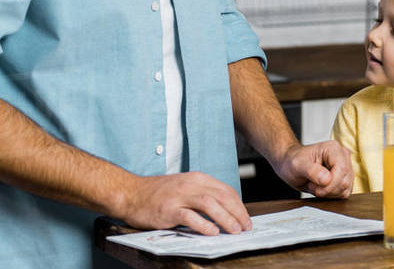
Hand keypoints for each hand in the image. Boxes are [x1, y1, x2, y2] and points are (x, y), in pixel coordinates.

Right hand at [116, 172, 250, 235]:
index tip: (245, 218)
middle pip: (222, 197)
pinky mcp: (168, 209)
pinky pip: (190, 217)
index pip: (226, 190)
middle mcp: (191, 184)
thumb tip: (223, 211)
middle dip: (237, 213)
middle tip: (245, 227)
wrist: (130, 193)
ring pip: (210, 205)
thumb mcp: (184, 187)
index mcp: (198, 178)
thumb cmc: (157, 193)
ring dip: (225, 218)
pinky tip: (212, 232)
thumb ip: (202, 195)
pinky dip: (204, 225)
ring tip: (234, 230)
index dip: (239, 205)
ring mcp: (180, 196)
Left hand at [272, 141, 352, 197]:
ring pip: (345, 189)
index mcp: (333, 149)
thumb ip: (312, 171)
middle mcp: (343, 156)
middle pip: (344, 181)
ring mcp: (346, 167)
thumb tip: (327, 179)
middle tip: (311, 185)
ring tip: (315, 185)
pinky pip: (344, 193)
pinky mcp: (345, 178)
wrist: (292, 165)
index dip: (330, 184)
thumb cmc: (294, 162)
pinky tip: (321, 188)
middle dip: (327, 190)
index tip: (313, 187)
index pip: (342, 170)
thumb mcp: (298, 165)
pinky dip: (331, 195)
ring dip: (328, 193)